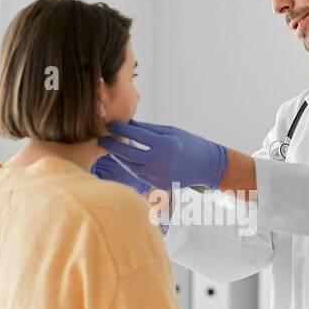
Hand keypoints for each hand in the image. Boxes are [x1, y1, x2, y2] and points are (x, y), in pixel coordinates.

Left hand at [96, 118, 227, 189]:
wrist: (207, 166)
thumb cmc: (189, 143)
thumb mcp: (171, 131)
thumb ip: (149, 129)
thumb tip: (127, 124)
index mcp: (165, 144)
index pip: (137, 135)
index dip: (120, 129)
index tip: (109, 124)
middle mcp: (161, 161)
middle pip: (129, 154)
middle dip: (112, 146)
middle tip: (100, 138)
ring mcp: (159, 175)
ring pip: (131, 166)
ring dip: (119, 157)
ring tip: (109, 148)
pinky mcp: (158, 184)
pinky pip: (138, 174)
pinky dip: (130, 165)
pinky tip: (123, 158)